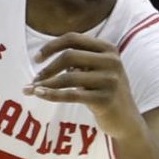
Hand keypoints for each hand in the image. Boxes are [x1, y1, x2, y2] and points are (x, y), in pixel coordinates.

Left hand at [23, 34, 144, 137]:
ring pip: (68, 77)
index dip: (51, 46)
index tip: (36, 58)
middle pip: (69, 56)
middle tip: (34, 79)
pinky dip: (52, 94)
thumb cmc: (105, 92)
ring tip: (32, 89)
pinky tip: (39, 95)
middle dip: (47, 68)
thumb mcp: (97, 70)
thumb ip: (79, 59)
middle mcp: (111, 61)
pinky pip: (71, 95)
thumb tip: (44, 58)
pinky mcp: (105, 99)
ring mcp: (110, 80)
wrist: (127, 120)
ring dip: (46, 83)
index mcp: (108, 49)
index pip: (73, 39)